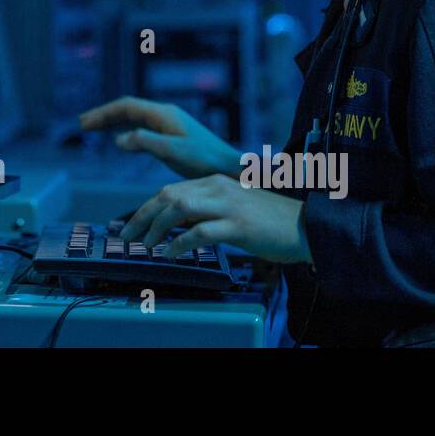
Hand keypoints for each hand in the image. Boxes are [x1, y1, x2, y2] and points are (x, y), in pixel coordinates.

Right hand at [79, 96, 242, 178]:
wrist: (228, 166)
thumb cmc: (204, 160)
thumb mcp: (172, 152)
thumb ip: (144, 143)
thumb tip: (118, 140)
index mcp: (163, 114)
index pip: (126, 107)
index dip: (103, 113)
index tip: (85, 123)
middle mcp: (164, 114)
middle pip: (127, 109)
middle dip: (104, 116)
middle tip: (83, 125)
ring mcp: (169, 123)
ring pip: (134, 117)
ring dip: (113, 122)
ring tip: (94, 129)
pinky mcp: (172, 134)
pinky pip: (142, 126)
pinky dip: (126, 129)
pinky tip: (120, 139)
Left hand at [119, 174, 312, 264]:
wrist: (306, 226)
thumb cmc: (268, 221)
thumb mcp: (231, 208)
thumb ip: (204, 210)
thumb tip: (172, 225)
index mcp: (214, 181)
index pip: (170, 190)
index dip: (147, 209)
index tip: (132, 226)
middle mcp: (218, 187)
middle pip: (168, 196)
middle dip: (142, 217)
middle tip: (128, 237)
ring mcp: (229, 205)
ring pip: (179, 208)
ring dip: (157, 228)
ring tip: (147, 245)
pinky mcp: (239, 225)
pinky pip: (200, 232)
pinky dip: (180, 243)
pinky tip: (171, 254)